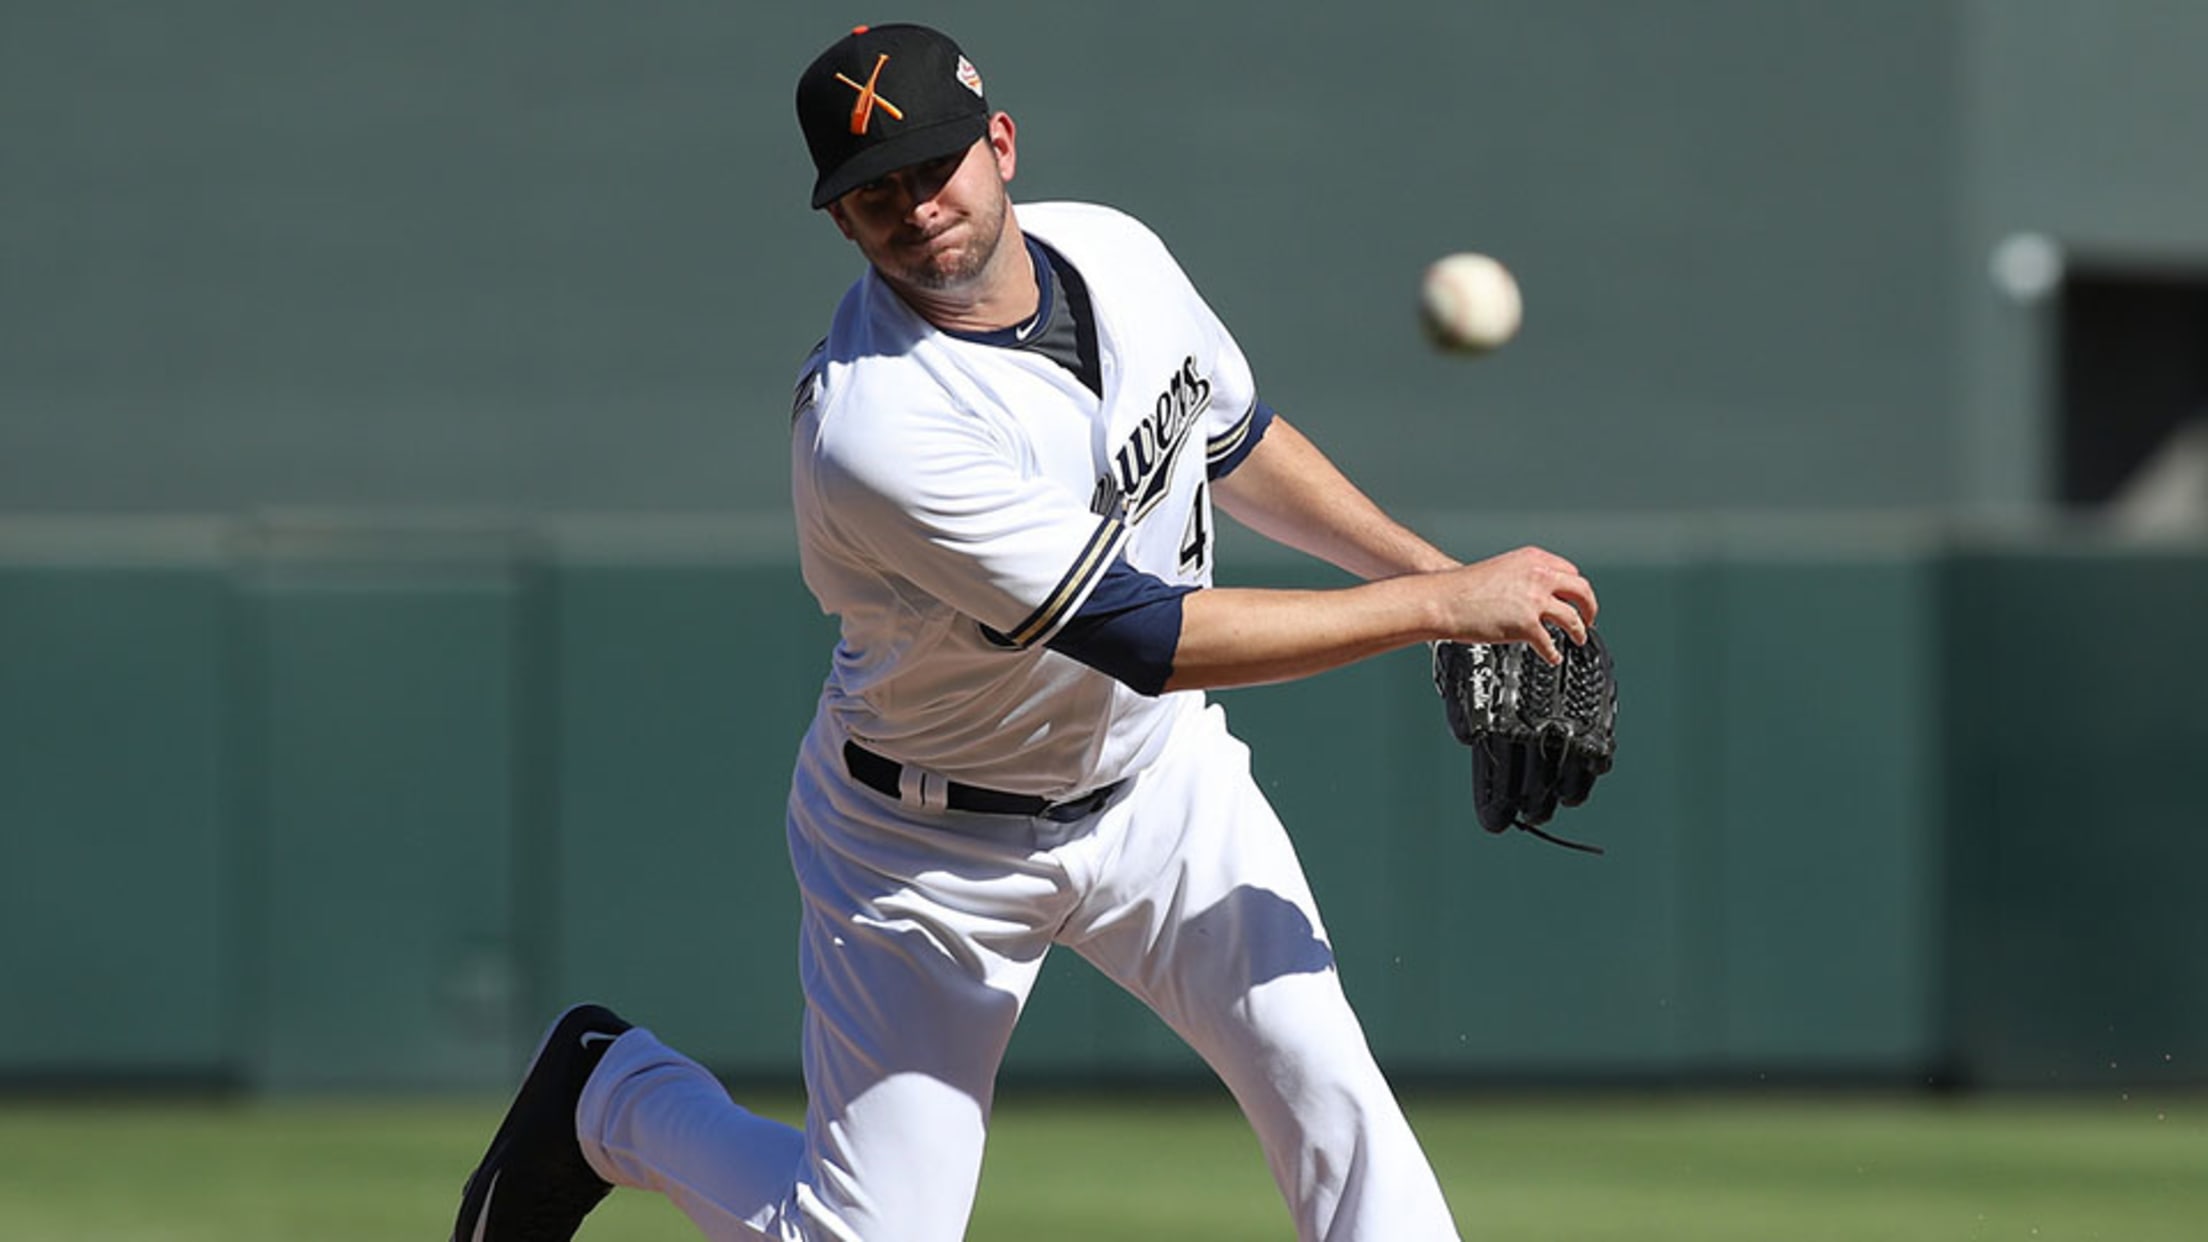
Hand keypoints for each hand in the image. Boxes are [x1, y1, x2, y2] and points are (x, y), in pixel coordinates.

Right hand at [1430, 546, 1596, 663]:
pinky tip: (1552, 656)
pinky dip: (1553, 653)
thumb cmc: (1462, 588)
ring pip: (1573, 618)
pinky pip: (1550, 643)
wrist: (1444, 600)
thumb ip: (1522, 577)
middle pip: (1581, 591)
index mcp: (1533, 559)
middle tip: (1589, 617)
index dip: (1575, 588)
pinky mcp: (1528, 626)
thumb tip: (1534, 594)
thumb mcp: (1500, 569)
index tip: (1574, 598)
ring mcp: (1535, 601)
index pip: (1570, 572)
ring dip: (1580, 630)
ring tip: (1579, 638)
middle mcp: (1539, 577)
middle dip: (1589, 607)